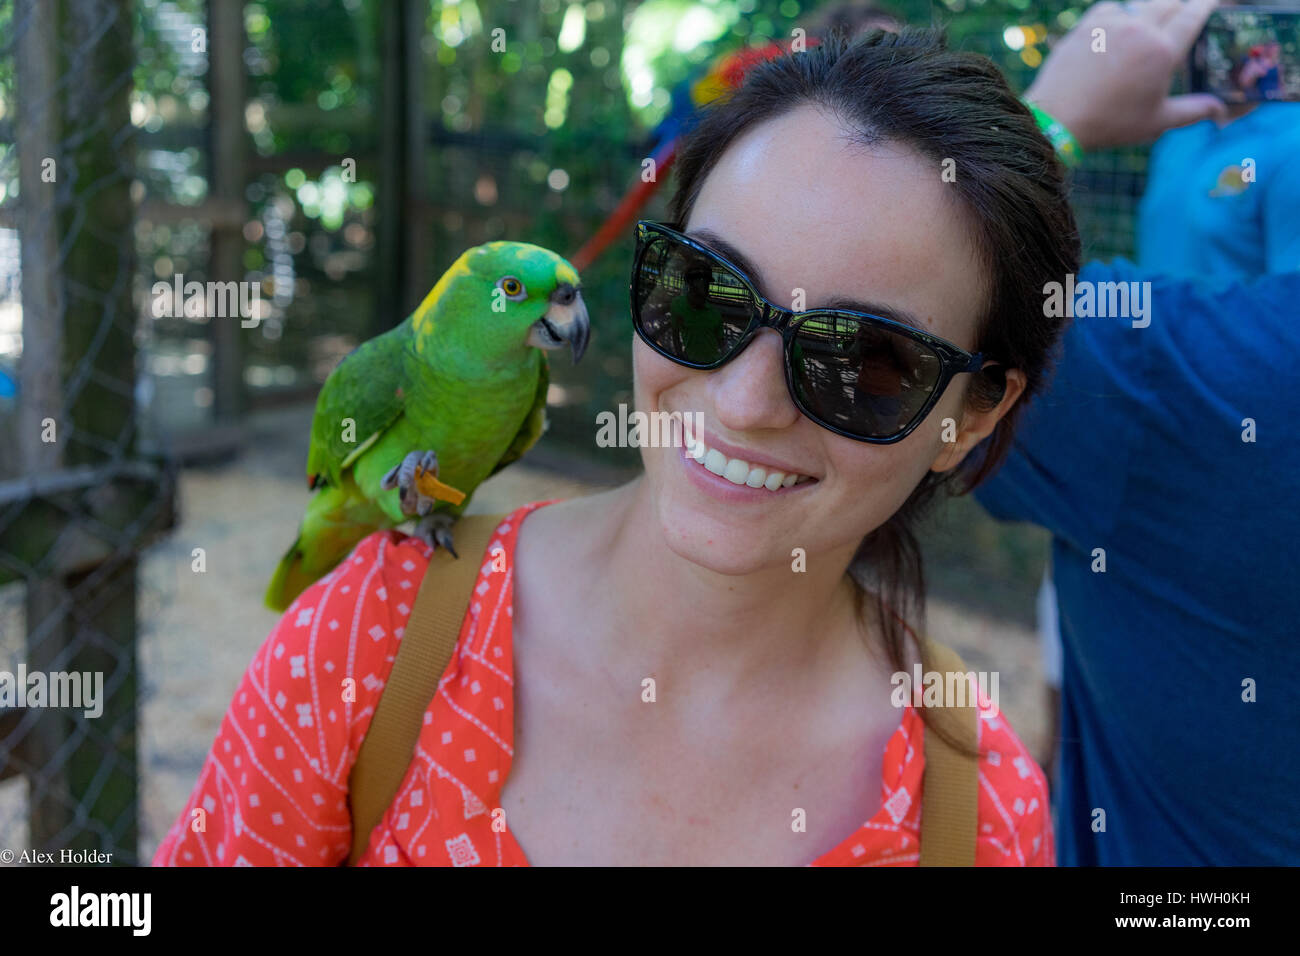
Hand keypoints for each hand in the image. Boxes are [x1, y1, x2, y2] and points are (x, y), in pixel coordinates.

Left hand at [1025, 0, 1228, 149]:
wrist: (1058, 120)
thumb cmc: (1110, 123)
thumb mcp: (1156, 121)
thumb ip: (1192, 111)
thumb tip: (1219, 109)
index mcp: (1162, 51)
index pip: (1193, 15)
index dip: (1206, 5)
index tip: (1212, 2)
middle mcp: (1139, 29)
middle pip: (1169, 3)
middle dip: (1181, 7)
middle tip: (1184, 14)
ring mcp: (1111, 24)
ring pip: (1140, 3)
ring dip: (1152, 9)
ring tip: (1154, 21)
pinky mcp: (1087, 25)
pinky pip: (1112, 8)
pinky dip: (1121, 12)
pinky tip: (1122, 25)